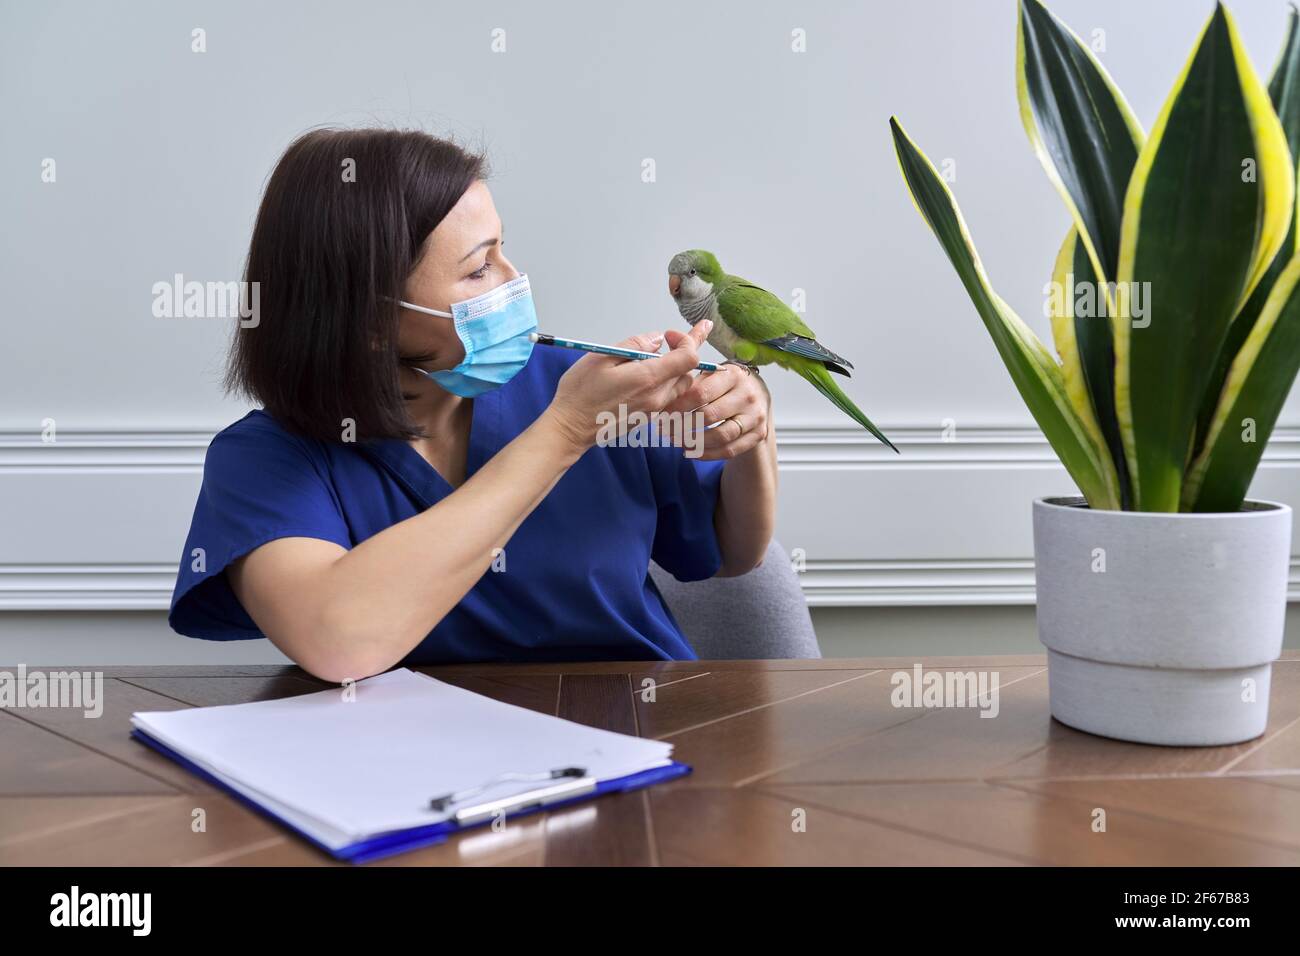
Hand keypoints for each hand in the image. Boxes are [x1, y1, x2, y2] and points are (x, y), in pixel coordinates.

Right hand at [544, 320, 712, 452]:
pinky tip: (651, 375)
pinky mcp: (647, 417)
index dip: (687, 340)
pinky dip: (667, 383)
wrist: (571, 429)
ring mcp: (653, 410)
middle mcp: (656, 397)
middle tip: (671, 339)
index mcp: (648, 379)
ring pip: (680, 386)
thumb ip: (634, 345)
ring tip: (664, 354)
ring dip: (676, 369)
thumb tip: (657, 339)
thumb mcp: (602, 357)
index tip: (668, 335)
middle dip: (684, 352)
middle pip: (688, 372)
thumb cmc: (580, 392)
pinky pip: (668, 398)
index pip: (689, 358)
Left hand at [660, 333, 770, 460]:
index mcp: (733, 375)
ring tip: (674, 440)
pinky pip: (729, 449)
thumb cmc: (726, 385)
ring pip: (719, 435)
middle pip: (709, 415)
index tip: (662, 411)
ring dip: (693, 441)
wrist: (757, 399)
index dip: (678, 404)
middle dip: (681, 424)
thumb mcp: (711, 369)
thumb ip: (688, 352)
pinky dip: (707, 453)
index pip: (701, 392)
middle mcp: (747, 395)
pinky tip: (690, 451)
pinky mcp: (757, 435)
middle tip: (663, 429)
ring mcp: (755, 417)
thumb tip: (668, 333)